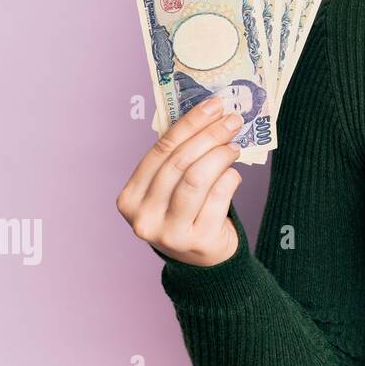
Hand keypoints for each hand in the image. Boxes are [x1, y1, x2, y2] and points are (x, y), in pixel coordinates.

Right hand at [116, 96, 245, 266]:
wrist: (203, 260)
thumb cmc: (186, 213)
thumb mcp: (168, 190)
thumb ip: (177, 159)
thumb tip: (208, 114)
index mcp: (129, 199)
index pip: (160, 150)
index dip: (189, 123)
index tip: (213, 105)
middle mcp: (143, 217)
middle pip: (179, 163)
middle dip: (210, 135)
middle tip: (232, 120)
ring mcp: (169, 232)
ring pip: (197, 179)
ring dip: (220, 155)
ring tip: (235, 146)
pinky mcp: (198, 240)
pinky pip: (218, 197)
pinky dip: (230, 178)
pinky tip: (234, 173)